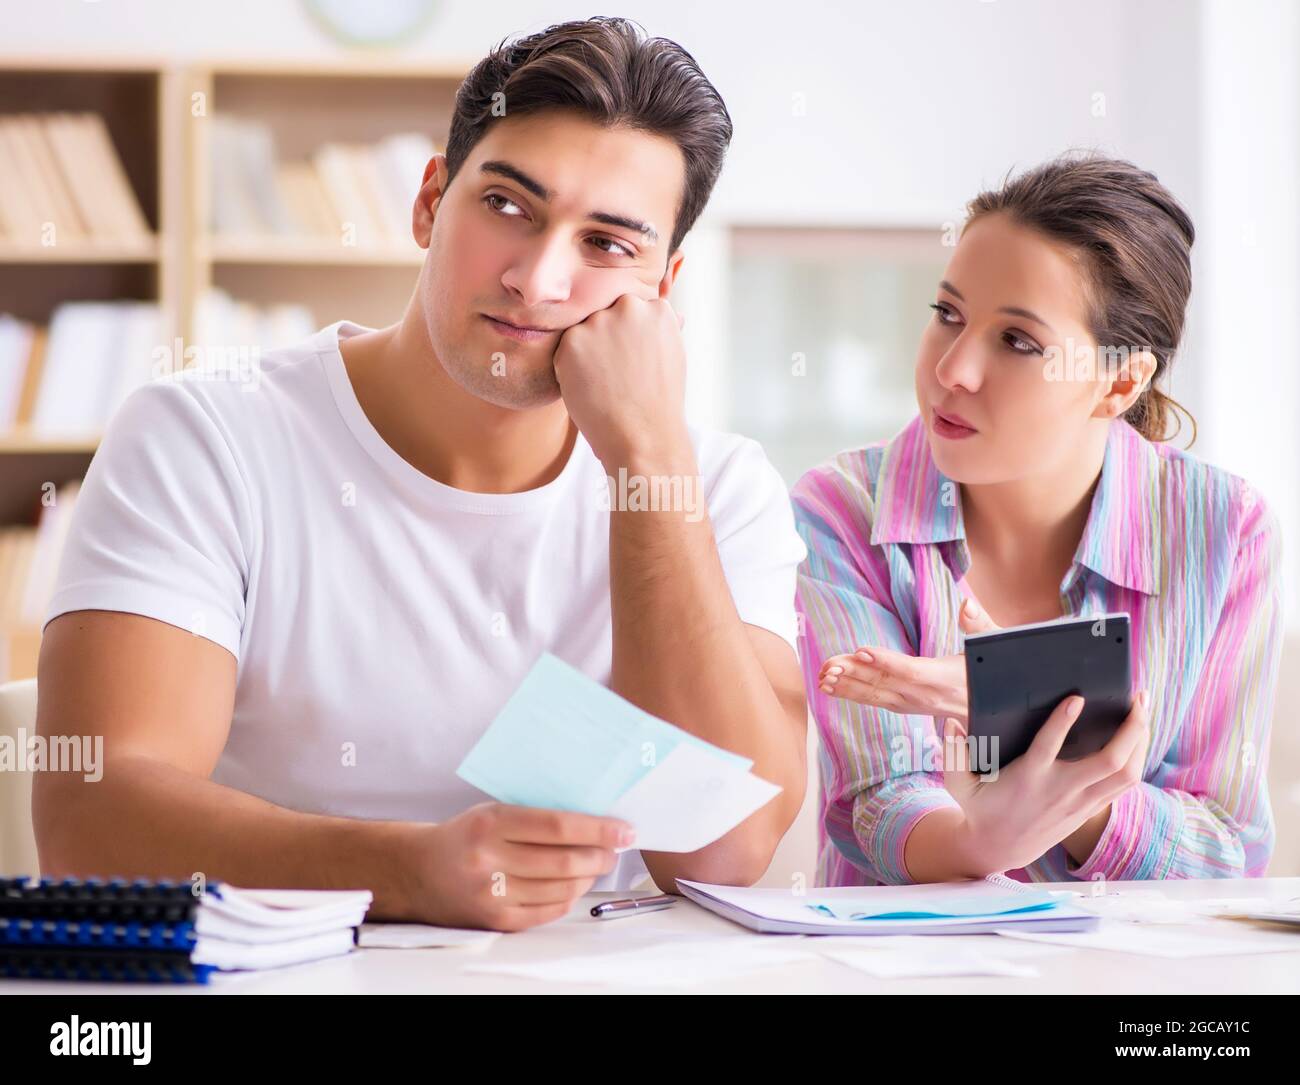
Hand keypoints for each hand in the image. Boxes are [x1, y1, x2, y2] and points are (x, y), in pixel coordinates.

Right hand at [402, 803, 633, 930]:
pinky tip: (575, 885)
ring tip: (597, 865)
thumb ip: (536, 816)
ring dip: (588, 877)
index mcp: (491, 823)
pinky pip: (547, 912)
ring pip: (560, 889)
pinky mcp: (496, 920)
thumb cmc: (466, 836)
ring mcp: (492, 894)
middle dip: (600, 855)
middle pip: (564, 861)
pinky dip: (569, 898)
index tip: (624, 830)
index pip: (557, 827)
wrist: (419, 872)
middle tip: (615, 850)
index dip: (597, 829)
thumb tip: (593, 822)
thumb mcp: (493, 811)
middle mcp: (490, 859)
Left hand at [553, 293, 689, 470]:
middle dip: (606, 339)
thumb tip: (657, 305)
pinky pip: (565, 350)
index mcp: (657, 309)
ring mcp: (600, 322)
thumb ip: (658, 328)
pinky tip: (591, 389)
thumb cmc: (659, 403)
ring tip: (605, 384)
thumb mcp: (671, 355)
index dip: (628, 338)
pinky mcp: (573, 340)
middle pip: (606, 315)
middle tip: (617, 374)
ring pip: (584, 331)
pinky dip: (570, 369)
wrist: (643, 437)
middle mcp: (629, 307)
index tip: (632, 361)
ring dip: (587, 353)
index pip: (632, 309)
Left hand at [816, 598, 998, 721]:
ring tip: (822, 678)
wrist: (995, 709)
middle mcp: (927, 695)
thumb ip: (981, 626)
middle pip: (885, 684)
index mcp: (946, 679)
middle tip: (827, 665)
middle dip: (854, 674)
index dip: (886, 662)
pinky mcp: (907, 706)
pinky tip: (833, 687)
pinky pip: (876, 701)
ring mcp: (915, 704)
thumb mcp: (996, 645)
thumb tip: (967, 605)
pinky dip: (853, 694)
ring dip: (847, 686)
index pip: (911, 671)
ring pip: (876, 695)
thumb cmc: (993, 674)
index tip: (861, 652)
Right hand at [940, 689, 1150, 875]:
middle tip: (1137, 695)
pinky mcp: (1090, 808)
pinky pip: (1124, 783)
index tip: (1077, 697)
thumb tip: (952, 722)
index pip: (1048, 746)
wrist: (999, 849)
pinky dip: (1136, 757)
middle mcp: (1061, 789)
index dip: (1063, 720)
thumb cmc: (979, 807)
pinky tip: (1137, 737)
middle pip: (1111, 761)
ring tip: (1143, 709)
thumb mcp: (956, 782)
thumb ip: (952, 751)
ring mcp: (1081, 801)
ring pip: (1127, 772)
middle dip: (1131, 726)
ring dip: (1140, 739)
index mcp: (1028, 778)